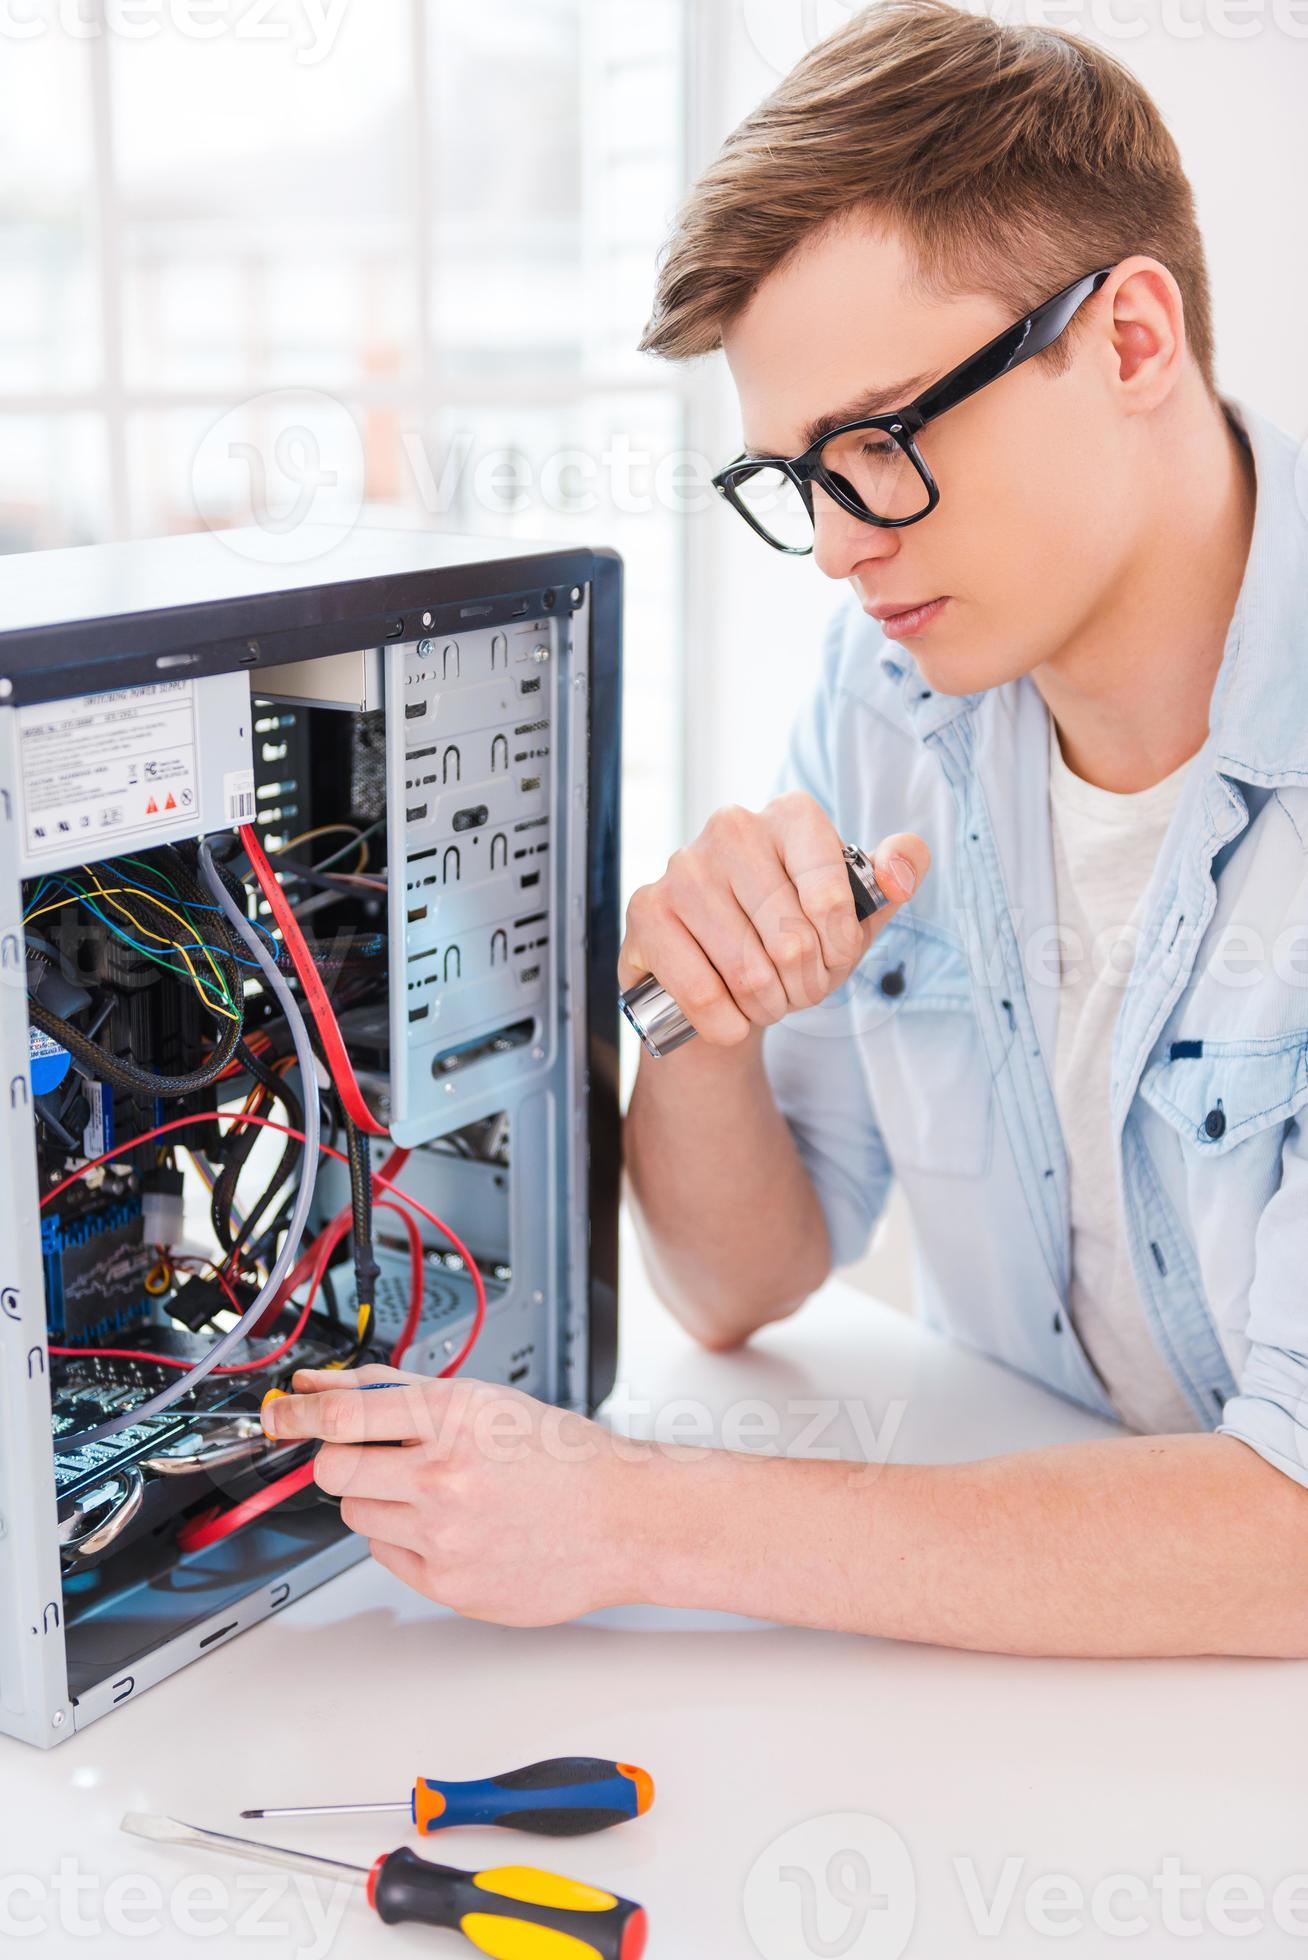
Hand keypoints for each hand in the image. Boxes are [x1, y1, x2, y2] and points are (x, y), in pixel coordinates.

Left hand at [263, 1362, 638, 1624]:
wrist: (621, 1521)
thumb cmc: (560, 1458)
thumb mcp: (483, 1402)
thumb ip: (396, 1390)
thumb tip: (323, 1385)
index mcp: (455, 1417)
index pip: (344, 1415)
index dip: (299, 1414)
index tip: (281, 1414)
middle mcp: (445, 1476)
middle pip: (335, 1470)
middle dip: (342, 1459)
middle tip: (369, 1455)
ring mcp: (445, 1535)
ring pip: (358, 1514)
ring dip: (379, 1498)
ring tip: (434, 1492)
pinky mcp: (449, 1583)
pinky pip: (387, 1554)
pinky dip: (406, 1538)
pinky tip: (452, 1526)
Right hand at [617, 792, 928, 1046]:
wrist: (716, 970)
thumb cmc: (789, 934)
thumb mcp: (853, 910)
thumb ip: (891, 878)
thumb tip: (904, 866)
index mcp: (790, 816)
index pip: (833, 894)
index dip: (840, 947)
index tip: (834, 958)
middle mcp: (733, 827)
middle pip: (792, 940)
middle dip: (806, 985)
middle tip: (799, 989)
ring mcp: (683, 867)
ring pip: (748, 971)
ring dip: (768, 1006)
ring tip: (767, 1000)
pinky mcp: (646, 911)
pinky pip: (703, 993)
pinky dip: (727, 1024)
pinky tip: (731, 1016)